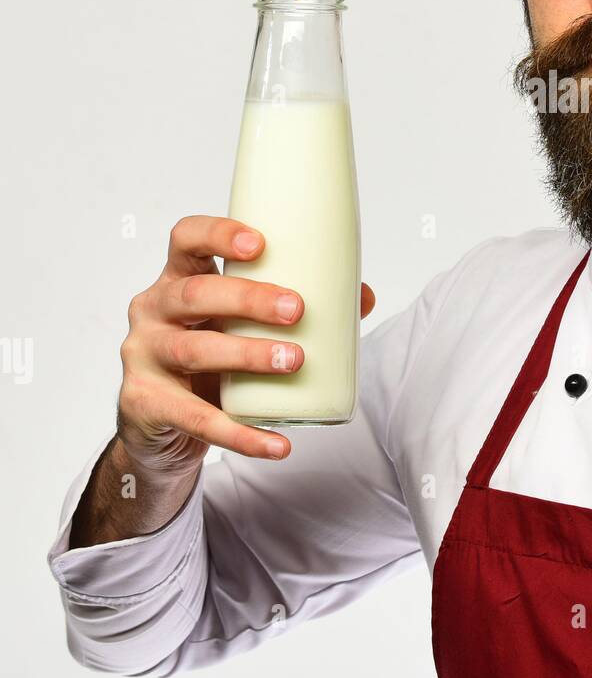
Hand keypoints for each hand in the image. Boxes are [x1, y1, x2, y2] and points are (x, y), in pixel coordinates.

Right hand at [117, 216, 374, 467]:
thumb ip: (292, 309)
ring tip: (294, 360)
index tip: (259, 244)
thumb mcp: (242, 327)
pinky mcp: (144, 405)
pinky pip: (195, 419)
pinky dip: (241, 434)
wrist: (163, 428)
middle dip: (248, 298)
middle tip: (297, 310)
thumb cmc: (210, 360)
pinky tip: (276, 443)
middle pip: (194, 293)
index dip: (217, 234)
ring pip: (193, 350)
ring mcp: (143, 357)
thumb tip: (362, 297)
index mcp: (178, 279)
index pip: (185, 239)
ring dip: (248, 355)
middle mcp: (153, 311)